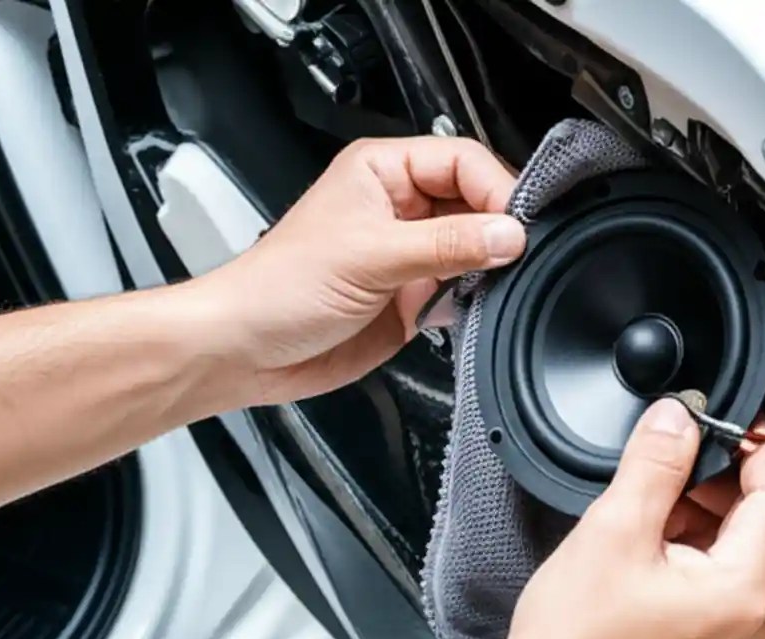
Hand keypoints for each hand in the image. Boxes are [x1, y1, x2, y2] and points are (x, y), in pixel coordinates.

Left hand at [189, 136, 522, 405]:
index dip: (496, 189)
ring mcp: (411, 252)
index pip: (463, 161)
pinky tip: (463, 311)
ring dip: (487, 270)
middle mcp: (401, 206)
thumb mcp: (371, 257)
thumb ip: (447, 244)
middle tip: (513, 257)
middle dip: (497, 231)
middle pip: (477, 203)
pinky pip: (465, 291)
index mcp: (383, 171)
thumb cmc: (278, 287)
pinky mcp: (415, 296)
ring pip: (477, 249)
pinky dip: (473, 302)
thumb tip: (509, 234)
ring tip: (487, 285)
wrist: (247, 351)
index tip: (517, 226)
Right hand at [467, 400, 764, 638]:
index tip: (736, 417)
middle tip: (671, 457)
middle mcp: (753, 623)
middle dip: (716, 481)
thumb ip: (655, 464)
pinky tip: (644, 544)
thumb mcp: (613, 531)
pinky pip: (716, 582)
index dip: (760, 446)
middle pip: (757, 522)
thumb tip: (679, 418)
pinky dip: (688, 551)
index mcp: (743, 592)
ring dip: (697, 515)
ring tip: (644, 508)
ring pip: (732, 550)